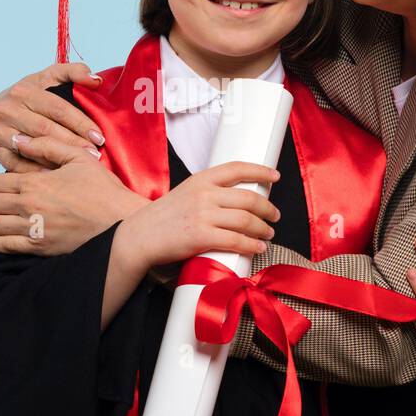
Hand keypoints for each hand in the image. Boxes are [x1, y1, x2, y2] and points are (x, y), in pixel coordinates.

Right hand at [0, 62, 106, 171]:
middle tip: (94, 154)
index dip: (80, 123)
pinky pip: (18, 164)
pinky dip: (38, 171)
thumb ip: (72, 72)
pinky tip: (57, 175)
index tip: (99, 136)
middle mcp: (7, 109)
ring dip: (57, 158)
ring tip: (79, 165)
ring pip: (32, 147)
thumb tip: (95, 80)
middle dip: (73, 142)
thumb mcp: (48, 78)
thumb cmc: (29, 96)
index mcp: (23, 90)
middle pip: (46, 129)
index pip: (57, 108)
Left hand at [0, 158, 148, 255]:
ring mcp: (32, 229)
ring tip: (5, 218)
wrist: (121, 221)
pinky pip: (3, 247)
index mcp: (34, 183)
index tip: (14, 183)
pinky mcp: (39, 248)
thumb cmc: (103, 189)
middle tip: (10, 200)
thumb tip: (18, 141)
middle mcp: (28, 206)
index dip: (3, 181)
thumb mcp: (78, 157)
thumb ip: (46, 145)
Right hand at [117, 163, 282, 270]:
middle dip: (268, 208)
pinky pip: (236, 240)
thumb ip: (209, 192)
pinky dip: (251, 245)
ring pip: (246, 220)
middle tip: (274, 215)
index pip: (237, 168)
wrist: (141, 235)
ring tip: (268, 233)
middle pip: (248, 198)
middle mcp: (204, 194)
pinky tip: (257, 247)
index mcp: (201, 179)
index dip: (260, 171)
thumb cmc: (164, 217)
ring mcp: (203, 215)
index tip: (274, 176)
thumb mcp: (186, 192)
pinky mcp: (202, 237)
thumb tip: (237, 199)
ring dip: (263, 228)